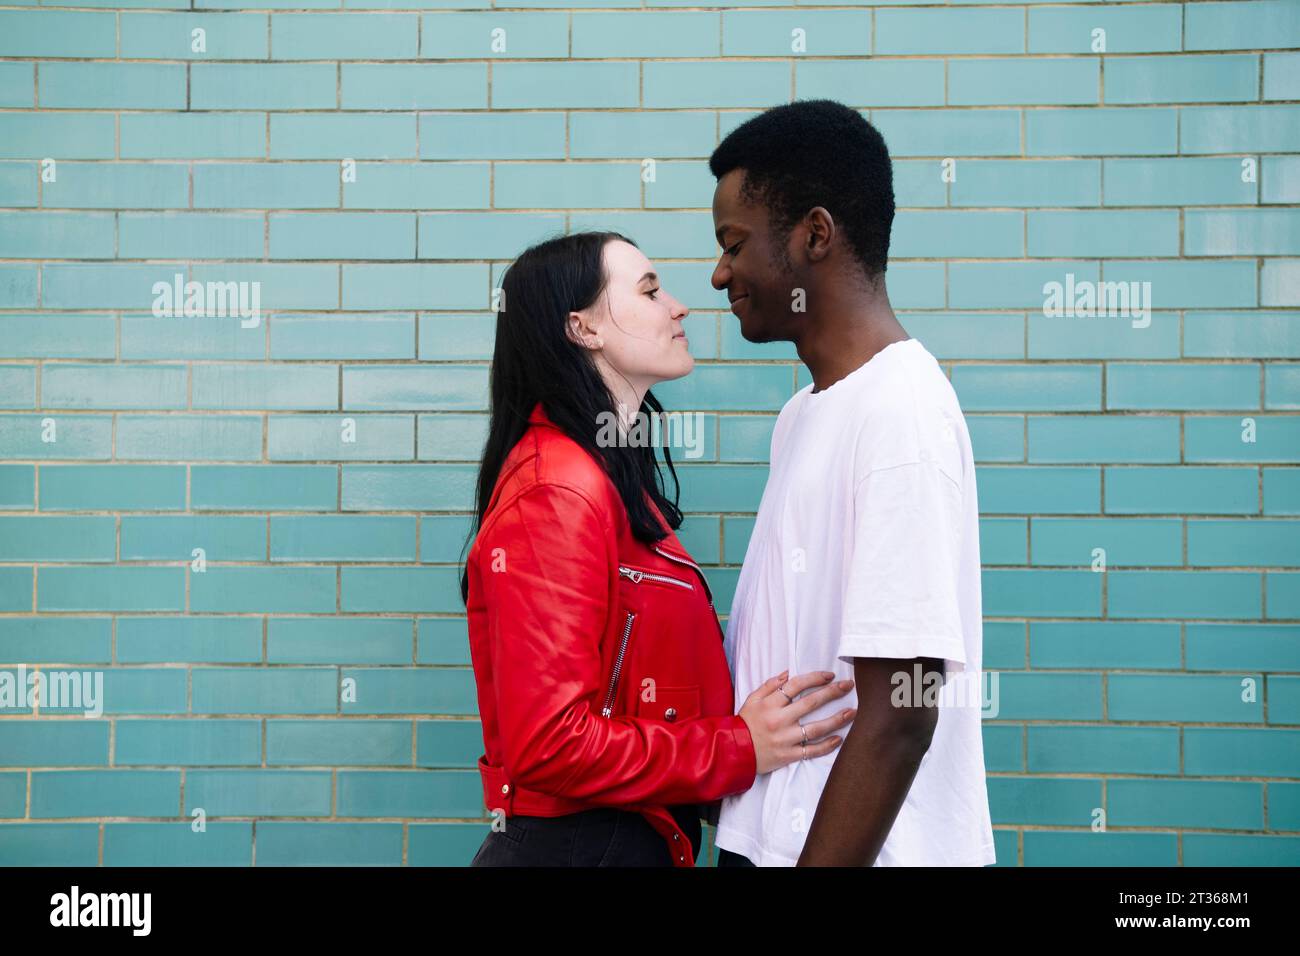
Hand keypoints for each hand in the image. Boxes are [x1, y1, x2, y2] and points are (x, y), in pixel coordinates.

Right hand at [737, 670, 855, 774]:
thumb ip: (769, 685)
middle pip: (811, 703)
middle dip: (832, 692)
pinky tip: (839, 739)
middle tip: (848, 686)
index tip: (830, 675)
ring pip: (816, 728)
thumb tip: (788, 673)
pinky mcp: (788, 755)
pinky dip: (826, 746)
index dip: (815, 678)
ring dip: (837, 719)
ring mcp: (785, 739)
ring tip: (852, 712)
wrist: (733, 751)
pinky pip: (811, 751)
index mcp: (770, 704)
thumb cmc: (744, 723)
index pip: (797, 685)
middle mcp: (779, 720)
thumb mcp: (752, 699)